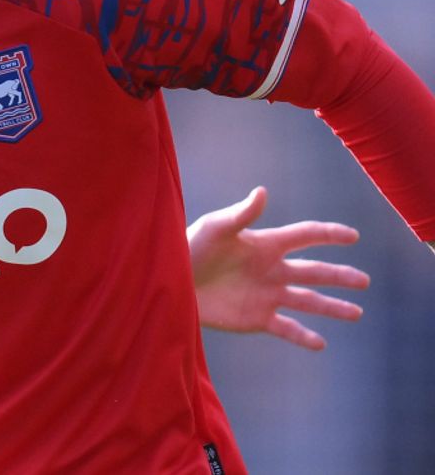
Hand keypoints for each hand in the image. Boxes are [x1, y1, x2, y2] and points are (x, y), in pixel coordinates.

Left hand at [188, 185, 368, 350]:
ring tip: (356, 313)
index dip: (329, 234)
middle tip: (364, 281)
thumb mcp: (214, 228)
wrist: (170, 282)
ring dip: (332, 307)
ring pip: (308, 301)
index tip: (353, 235)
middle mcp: (272, 270)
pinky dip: (304, 336)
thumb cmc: (189, 248)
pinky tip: (320, 342)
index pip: (305, 236)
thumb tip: (263, 191)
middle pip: (314, 271)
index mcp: (265, 244)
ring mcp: (267, 295)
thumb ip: (241, 214)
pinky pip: (287, 328)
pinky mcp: (257, 318)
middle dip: (340, 276)